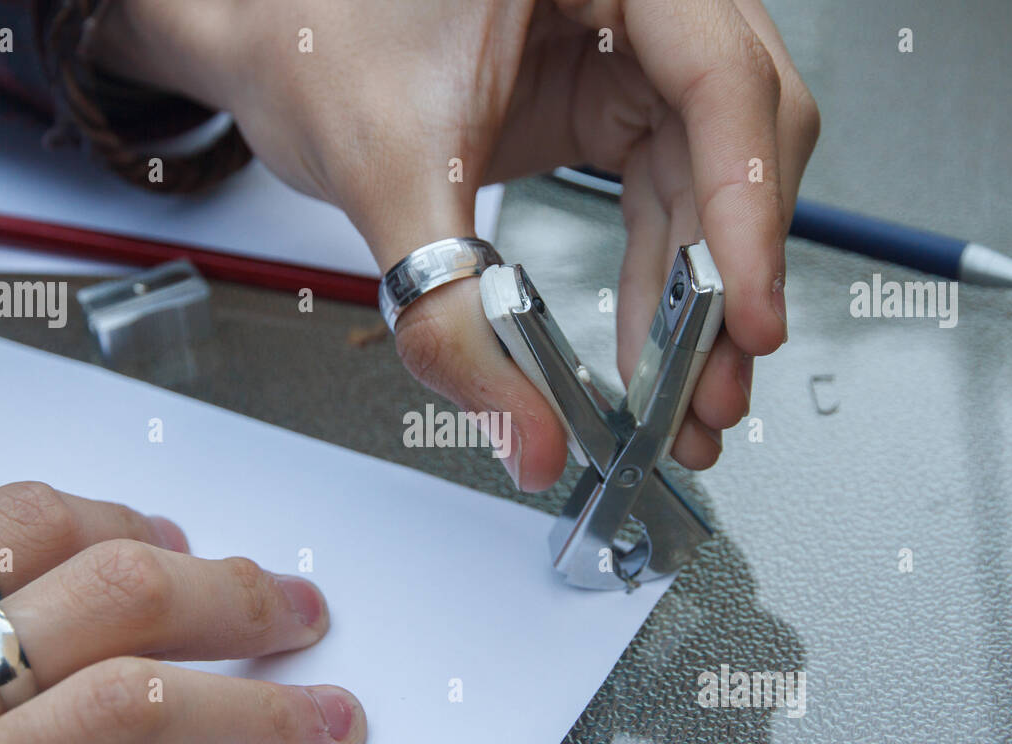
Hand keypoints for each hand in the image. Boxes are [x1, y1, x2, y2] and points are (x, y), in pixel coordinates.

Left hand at [93, 0, 818, 486]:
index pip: (718, 78)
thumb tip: (527, 436)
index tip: (746, 319)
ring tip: (689, 396)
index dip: (746, 211)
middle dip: (728, 276)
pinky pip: (665, 191)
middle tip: (714, 388)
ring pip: (713, 176)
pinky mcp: (608, 94)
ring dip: (703, 296)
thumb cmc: (307, 34)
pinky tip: (653, 349)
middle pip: (740, 135)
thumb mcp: (385, 171)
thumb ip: (457, 317)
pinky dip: (662, 277)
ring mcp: (630, 40)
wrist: (265, 32)